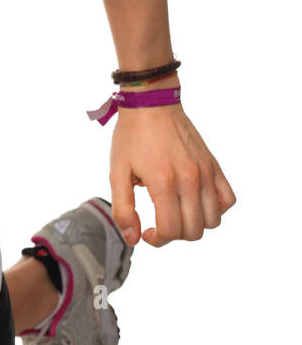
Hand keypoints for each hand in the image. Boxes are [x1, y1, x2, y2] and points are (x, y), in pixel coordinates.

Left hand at [108, 103, 234, 246]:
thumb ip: (123, 208)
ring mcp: (206, 173)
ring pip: (213, 220)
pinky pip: (227, 200)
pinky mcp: (214, 166)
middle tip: (158, 223)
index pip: (171, 230)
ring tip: (176, 213)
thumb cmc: (131, 137)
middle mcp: (190, 179)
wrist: (151, 105)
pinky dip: (215, 209)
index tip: (146, 232)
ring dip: (194, 225)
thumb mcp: (117, 172)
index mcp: (164, 182)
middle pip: (193, 230)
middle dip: (174, 235)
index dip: (156, 240)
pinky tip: (195, 202)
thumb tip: (132, 238)